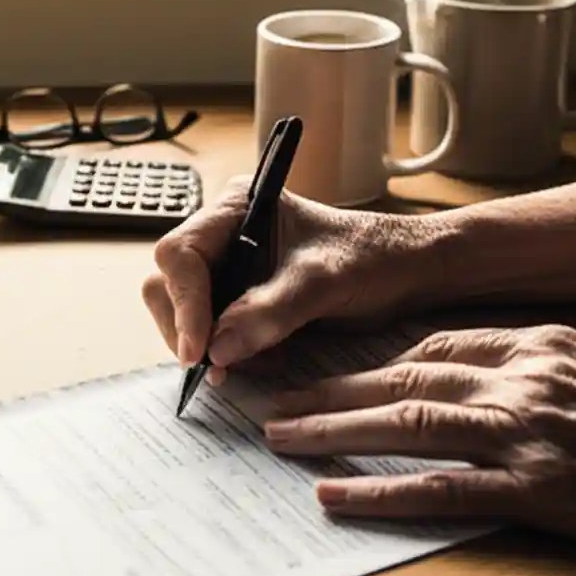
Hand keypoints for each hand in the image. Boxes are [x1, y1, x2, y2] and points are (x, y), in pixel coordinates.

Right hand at [142, 177, 449, 381]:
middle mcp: (223, 234)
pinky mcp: (239, 298)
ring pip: (183, 312)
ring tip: (256, 360)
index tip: (199, 351)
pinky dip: (228, 352)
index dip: (184, 303)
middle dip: (190, 329)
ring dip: (210, 346)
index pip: (181, 254)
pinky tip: (263, 358)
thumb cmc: (372, 259)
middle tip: (219, 368)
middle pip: (169, 284)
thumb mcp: (323, 283)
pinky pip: (210, 330)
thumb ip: (268, 311)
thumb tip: (216, 349)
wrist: (406, 274)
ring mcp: (229, 267)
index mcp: (236, 207)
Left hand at [263, 325, 575, 575]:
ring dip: (335, 429)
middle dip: (331, 388)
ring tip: (283, 437)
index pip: (427, 344)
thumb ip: (517, 361)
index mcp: (529, 344)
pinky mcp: (534, 490)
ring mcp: (523, 434)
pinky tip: (337, 494)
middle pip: (401, 377)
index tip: (323, 364)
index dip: (366, 357)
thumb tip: (453, 368)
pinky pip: (441, 488)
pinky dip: (382, 490)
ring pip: (407, 422)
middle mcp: (517, 381)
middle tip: (277, 397)